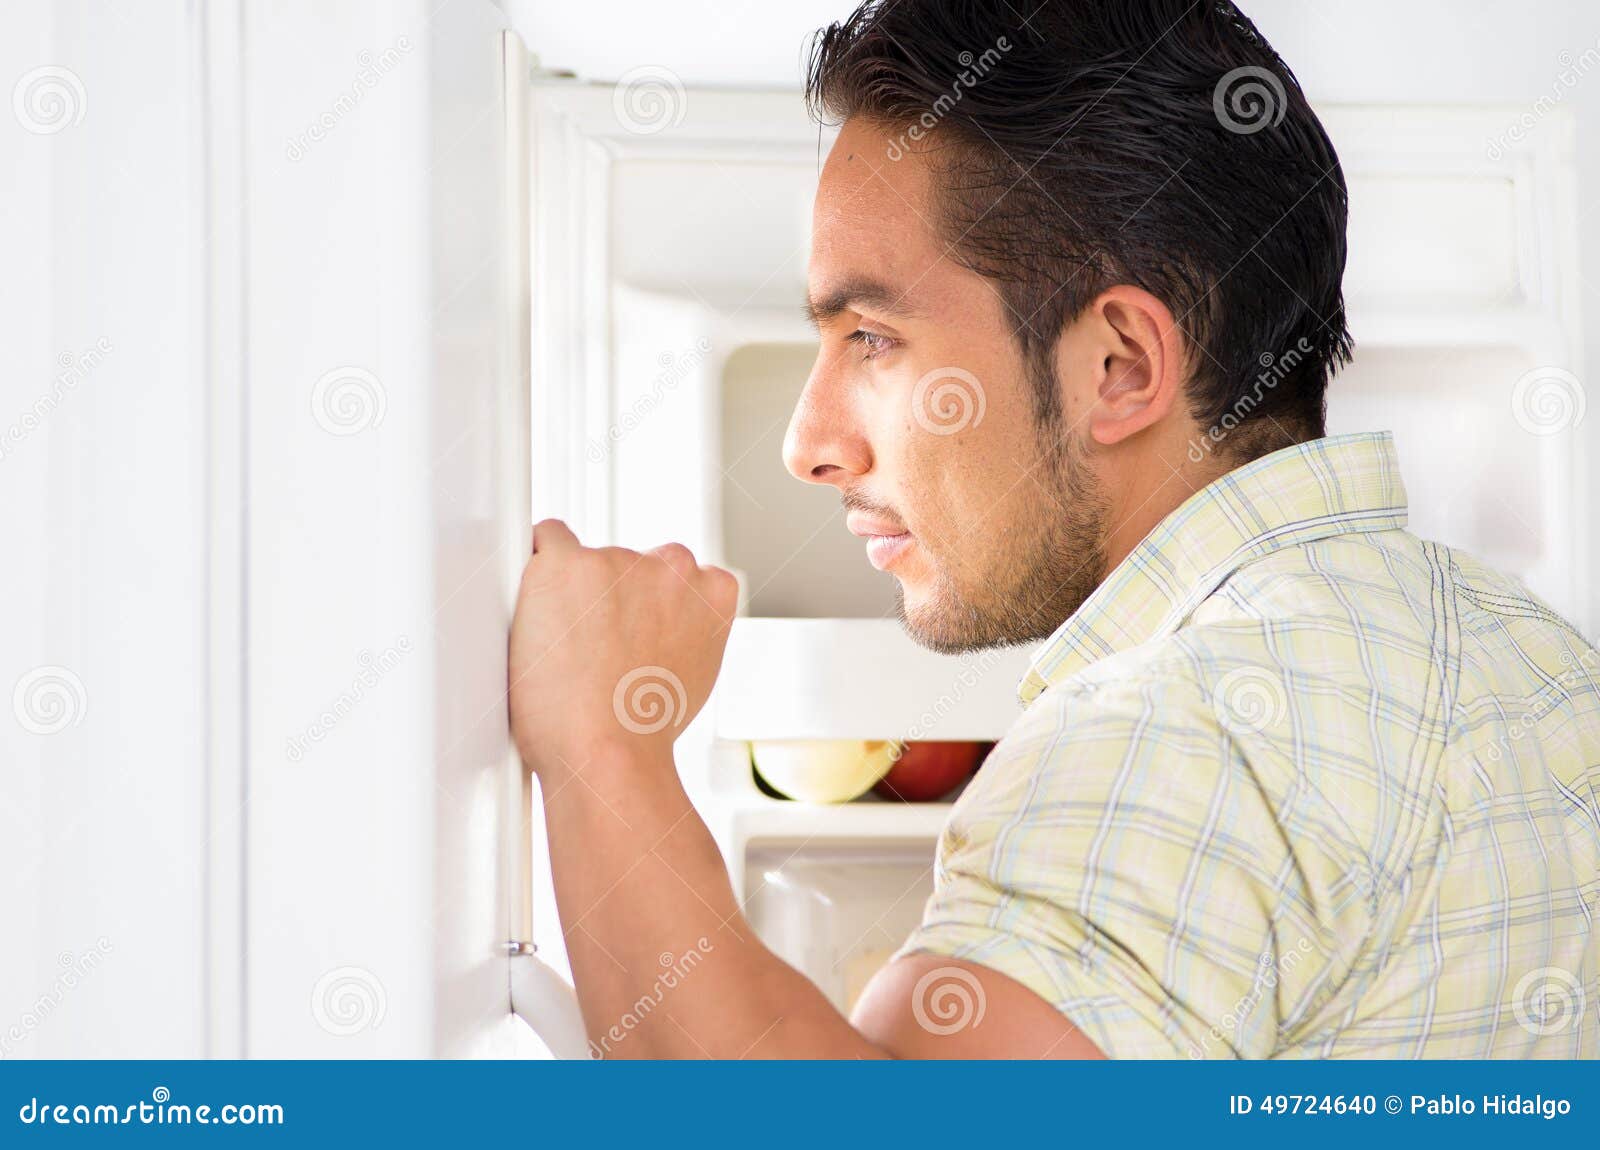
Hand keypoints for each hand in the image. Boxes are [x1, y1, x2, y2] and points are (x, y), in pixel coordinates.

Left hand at [508, 520, 737, 777]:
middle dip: (607, 596)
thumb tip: (661, 626)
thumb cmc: (643, 731)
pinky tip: (534, 613)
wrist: (608, 752)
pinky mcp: (566, 564)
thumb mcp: (697, 674)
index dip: (643, 603)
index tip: (628, 630)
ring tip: (568, 657)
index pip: (675, 570)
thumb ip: (686, 630)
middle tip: (594, 650)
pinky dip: (534, 571)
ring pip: (582, 561)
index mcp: (712, 589)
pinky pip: (544, 541)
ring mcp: (618, 561)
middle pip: (627, 564)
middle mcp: (673, 565)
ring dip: (569, 594)